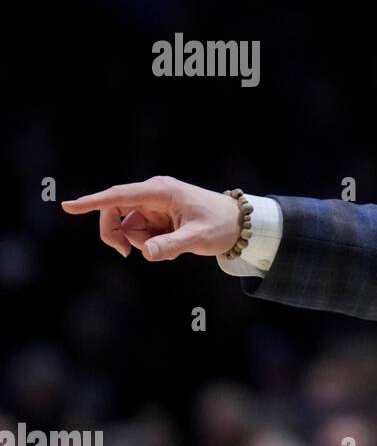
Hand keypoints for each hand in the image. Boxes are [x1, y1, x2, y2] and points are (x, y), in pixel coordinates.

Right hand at [61, 176, 243, 261]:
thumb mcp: (198, 238)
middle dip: (117, 235)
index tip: (68, 206)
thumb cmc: (221, 225)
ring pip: (127, 227)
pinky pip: (139, 233)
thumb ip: (171, 246)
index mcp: (160, 191)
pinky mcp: (156, 215)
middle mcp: (153, 194)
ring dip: (142, 243)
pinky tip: (174, 245)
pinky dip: (151, 244)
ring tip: (173, 246)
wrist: (240, 224)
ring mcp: (153, 205)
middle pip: (114, 212)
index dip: (92, 202)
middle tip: (127, 254)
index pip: (119, 196)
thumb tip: (145, 252)